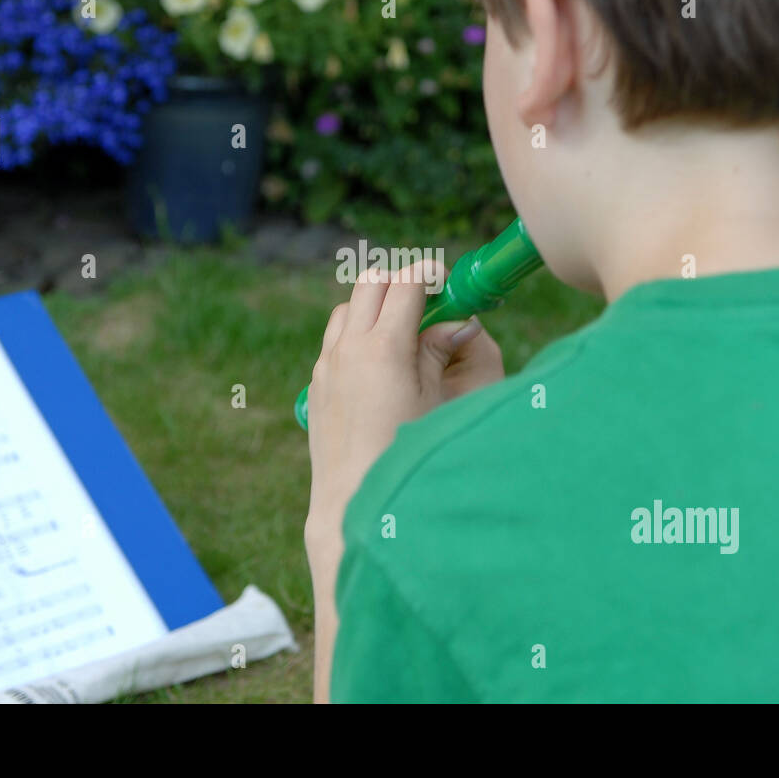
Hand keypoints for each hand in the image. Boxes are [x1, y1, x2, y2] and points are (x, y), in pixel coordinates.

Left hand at [305, 259, 503, 541]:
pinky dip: (354, 334)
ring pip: (346, 309)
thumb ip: (444, 352)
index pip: (406, 284)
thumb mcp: (437, 401)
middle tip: (427, 300)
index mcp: (384, 347)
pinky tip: (377, 363)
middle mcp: (348, 349)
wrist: (353, 500)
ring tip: (401, 331)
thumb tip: (462, 322)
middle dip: (400, 283)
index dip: (429, 276)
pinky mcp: (316, 385)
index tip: (445, 282)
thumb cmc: (408, 454)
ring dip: (372, 307)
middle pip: (371, 284)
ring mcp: (326, 366)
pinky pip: (332, 341)